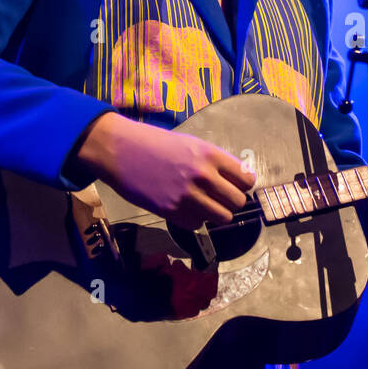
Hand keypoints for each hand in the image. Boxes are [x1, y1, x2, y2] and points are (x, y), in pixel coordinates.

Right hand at [73, 112, 255, 229]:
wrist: (120, 150)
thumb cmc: (156, 144)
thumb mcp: (191, 144)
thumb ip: (215, 162)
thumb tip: (238, 180)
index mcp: (211, 155)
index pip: (247, 179)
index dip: (242, 185)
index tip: (234, 185)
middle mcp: (203, 175)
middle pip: (237, 202)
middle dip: (230, 202)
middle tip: (219, 198)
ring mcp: (187, 195)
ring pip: (222, 217)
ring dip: (215, 213)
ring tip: (203, 204)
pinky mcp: (171, 211)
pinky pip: (197, 224)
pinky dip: (194, 219)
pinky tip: (183, 207)